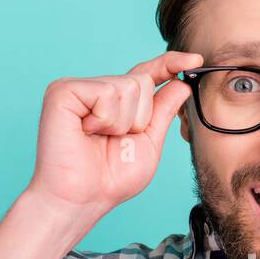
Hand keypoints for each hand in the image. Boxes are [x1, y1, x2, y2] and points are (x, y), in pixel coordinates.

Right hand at [26, 50, 202, 218]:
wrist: (82, 199)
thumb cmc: (110, 179)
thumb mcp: (149, 143)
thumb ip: (163, 111)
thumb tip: (181, 84)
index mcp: (116, 103)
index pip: (147, 74)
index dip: (170, 64)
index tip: (196, 59)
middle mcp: (96, 90)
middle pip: (141, 82)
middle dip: (139, 118)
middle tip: (114, 140)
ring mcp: (78, 88)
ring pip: (127, 86)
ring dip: (121, 122)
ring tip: (98, 138)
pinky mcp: (63, 91)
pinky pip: (107, 92)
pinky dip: (105, 119)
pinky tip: (87, 131)